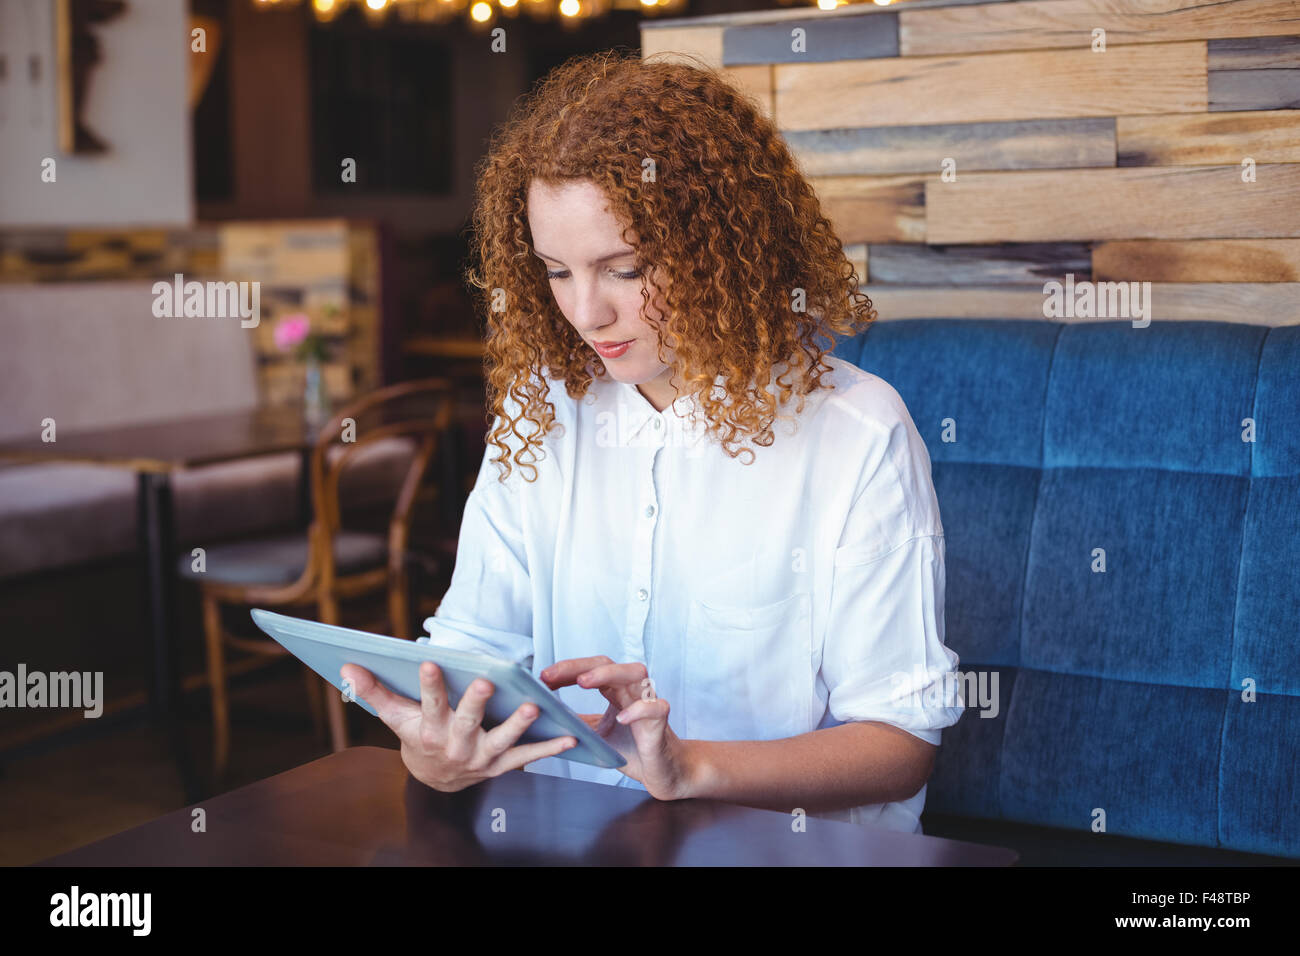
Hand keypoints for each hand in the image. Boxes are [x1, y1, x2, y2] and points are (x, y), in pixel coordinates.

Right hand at [341, 661, 577, 791]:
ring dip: (518, 725)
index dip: (429, 685)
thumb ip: (374, 690)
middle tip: (487, 682)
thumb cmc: (416, 735)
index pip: (427, 703)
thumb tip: (347, 665)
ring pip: (500, 741)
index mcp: (427, 729)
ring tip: (534, 707)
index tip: (430, 661)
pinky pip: (527, 757)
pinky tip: (570, 737)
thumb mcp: (394, 716)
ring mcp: (479, 757)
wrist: (433, 779)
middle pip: (465, 721)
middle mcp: (454, 745)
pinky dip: (549, 749)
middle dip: (475, 702)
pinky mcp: (500, 766)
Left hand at [540, 656, 693, 801]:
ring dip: (608, 674)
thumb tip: (544, 719)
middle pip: (609, 664)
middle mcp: (633, 691)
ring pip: (636, 674)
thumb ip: (575, 723)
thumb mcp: (595, 735)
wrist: (661, 771)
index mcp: (616, 691)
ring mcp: (648, 703)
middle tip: (551, 675)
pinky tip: (622, 718)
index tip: (542, 677)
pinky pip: (655, 708)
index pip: (592, 669)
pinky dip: (638, 710)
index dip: (568, 669)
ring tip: (583, 682)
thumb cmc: (630, 749)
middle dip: (579, 666)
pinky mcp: (661, 722)